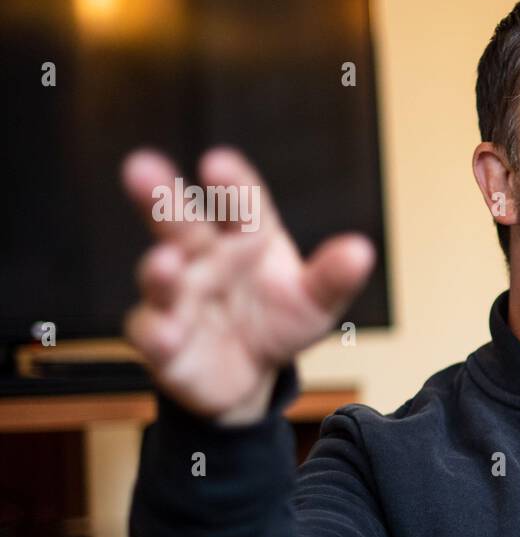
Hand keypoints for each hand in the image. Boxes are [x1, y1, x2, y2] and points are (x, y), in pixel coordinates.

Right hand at [121, 146, 374, 423]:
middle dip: (160, 197)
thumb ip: (332, 277)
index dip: (230, 185)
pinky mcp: (163, 344)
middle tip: (141, 167)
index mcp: (244, 237)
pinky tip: (166, 333)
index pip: (238, 204)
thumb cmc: (280, 317)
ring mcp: (177, 299)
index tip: (218, 164)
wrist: (252, 372)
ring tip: (166, 262)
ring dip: (159, 270)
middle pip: (180, 225)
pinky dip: (158, 335)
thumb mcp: (314, 300)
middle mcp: (203, 260)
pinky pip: (153, 336)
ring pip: (160, 279)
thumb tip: (361, 251)